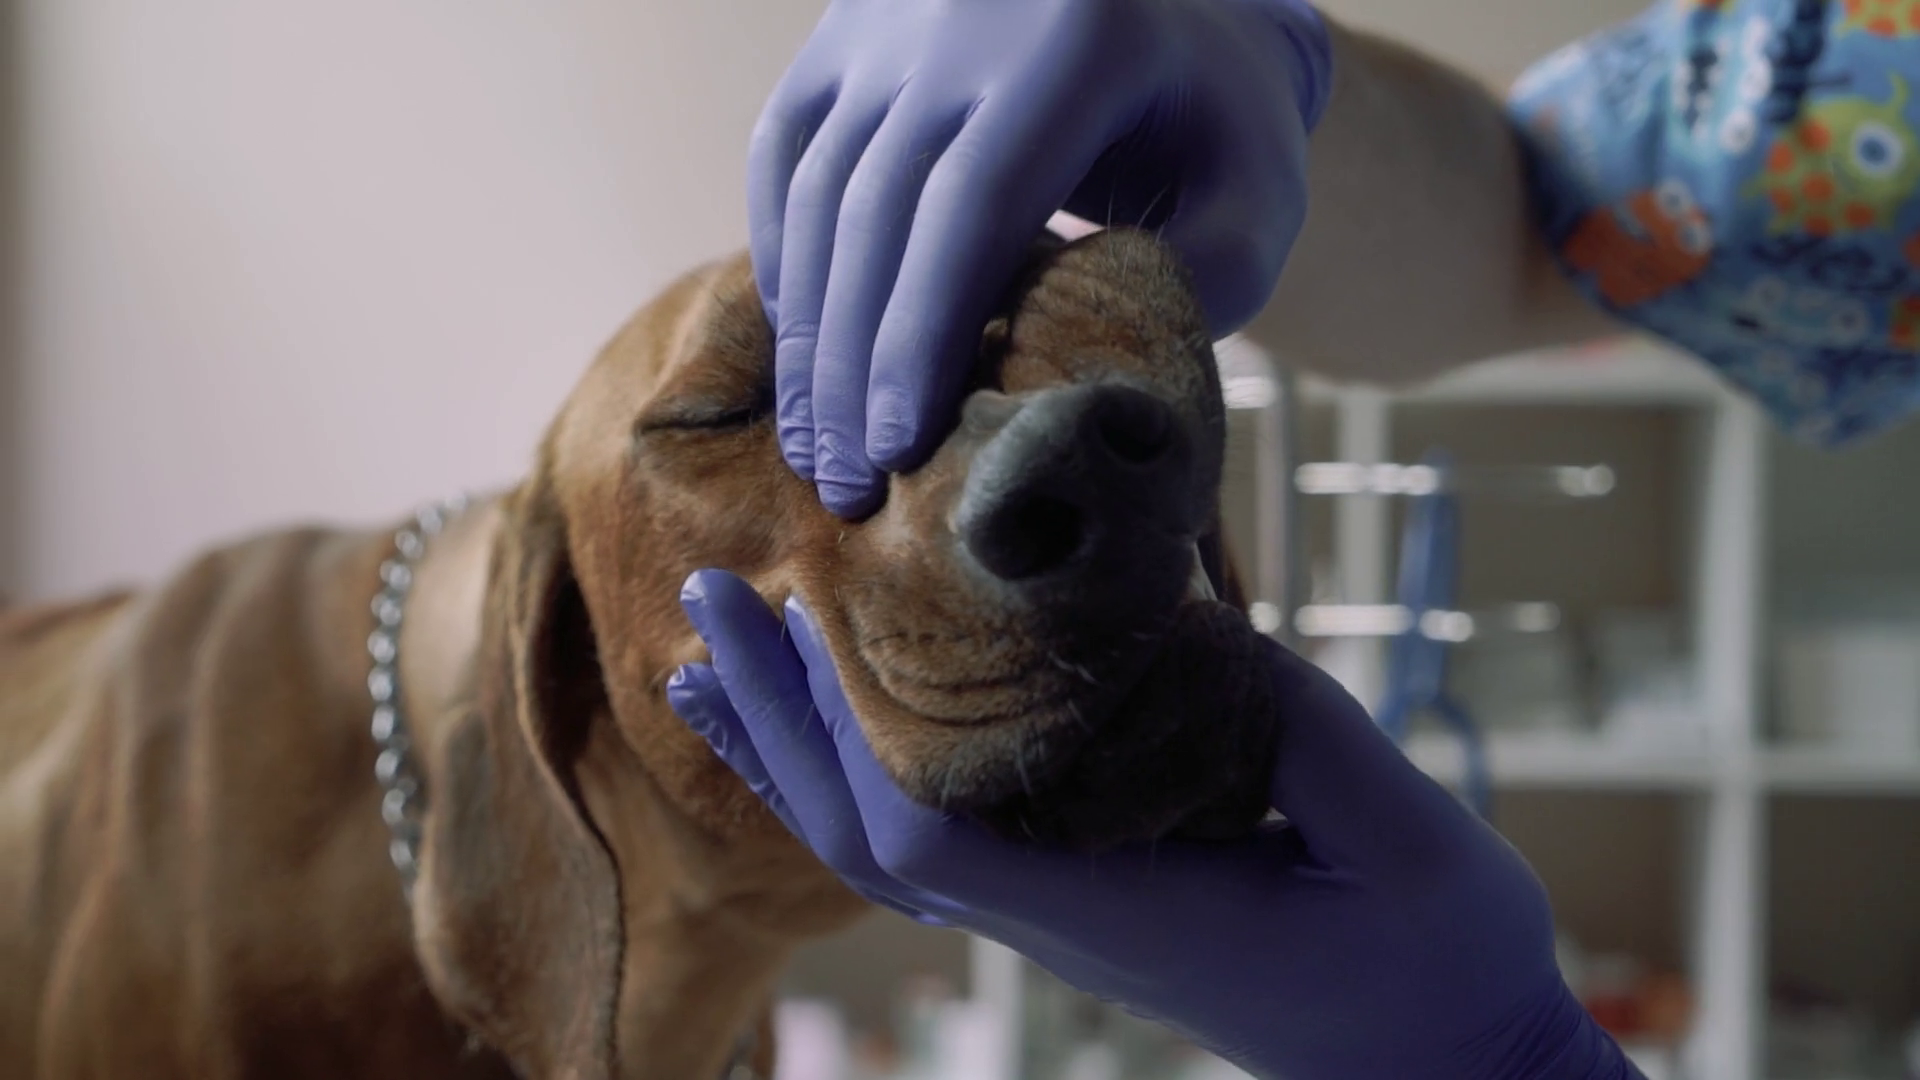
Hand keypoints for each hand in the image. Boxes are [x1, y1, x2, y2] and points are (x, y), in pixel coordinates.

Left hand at [670, 569, 1640, 1079]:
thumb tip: (1185, 613)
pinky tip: (834, 732)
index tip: (798, 613)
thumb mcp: (1409, 839)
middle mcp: (1068, 924)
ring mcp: (1068, 922)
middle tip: (708, 600)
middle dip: (780, 723)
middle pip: (869, 840)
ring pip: (884, 852)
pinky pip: (937, 847)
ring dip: (795, 755)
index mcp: (1127, 912)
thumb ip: (1299, 725)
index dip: (844, 730)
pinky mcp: (1087, 904)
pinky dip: (860, 781)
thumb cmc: (1442, 963)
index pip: (931, 838)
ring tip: (711, 667)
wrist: (1447, 1065)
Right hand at [748, 0, 1332, 516]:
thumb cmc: (1218, 121)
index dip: (923, 335)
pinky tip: (801, 349)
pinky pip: (785, 152)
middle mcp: (965, 13)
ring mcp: (891, 16)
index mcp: (1080, 44)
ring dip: (807, 332)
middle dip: (851, 363)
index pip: (972, 204)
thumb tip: (1095, 383)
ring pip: (818, 188)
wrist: (1171, 3)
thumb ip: (1210, 280)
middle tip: (845, 485)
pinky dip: (783, 255)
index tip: (898, 447)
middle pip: (876, 208)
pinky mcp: (845, 31)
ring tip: (818, 446)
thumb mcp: (1259, 195)